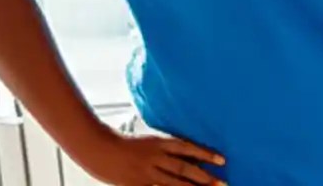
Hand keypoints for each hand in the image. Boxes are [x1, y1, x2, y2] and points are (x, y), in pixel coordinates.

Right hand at [78, 130, 224, 185]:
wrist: (99, 149)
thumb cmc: (128, 144)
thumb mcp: (152, 141)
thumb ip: (170, 149)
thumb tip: (193, 156)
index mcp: (159, 143)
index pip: (188, 148)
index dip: (206, 154)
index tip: (223, 160)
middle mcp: (155, 157)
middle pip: (183, 169)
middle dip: (204, 178)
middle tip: (223, 183)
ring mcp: (145, 173)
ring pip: (173, 184)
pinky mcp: (136, 185)